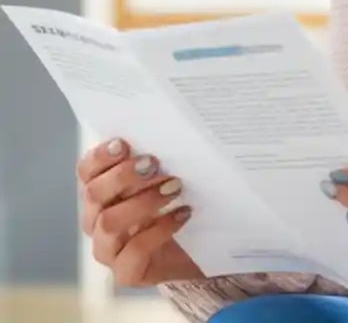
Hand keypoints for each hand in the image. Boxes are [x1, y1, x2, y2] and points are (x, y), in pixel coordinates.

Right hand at [77, 138, 203, 285]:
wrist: (201, 253)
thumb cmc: (179, 208)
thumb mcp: (167, 181)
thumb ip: (156, 164)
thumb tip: (164, 136)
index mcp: (102, 195)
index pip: (86, 172)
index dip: (100, 157)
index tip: (124, 143)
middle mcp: (97, 221)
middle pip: (94, 194)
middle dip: (123, 176)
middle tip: (154, 163)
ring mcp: (109, 250)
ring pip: (108, 222)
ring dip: (142, 201)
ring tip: (175, 187)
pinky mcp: (128, 272)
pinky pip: (134, 251)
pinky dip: (160, 229)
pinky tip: (183, 214)